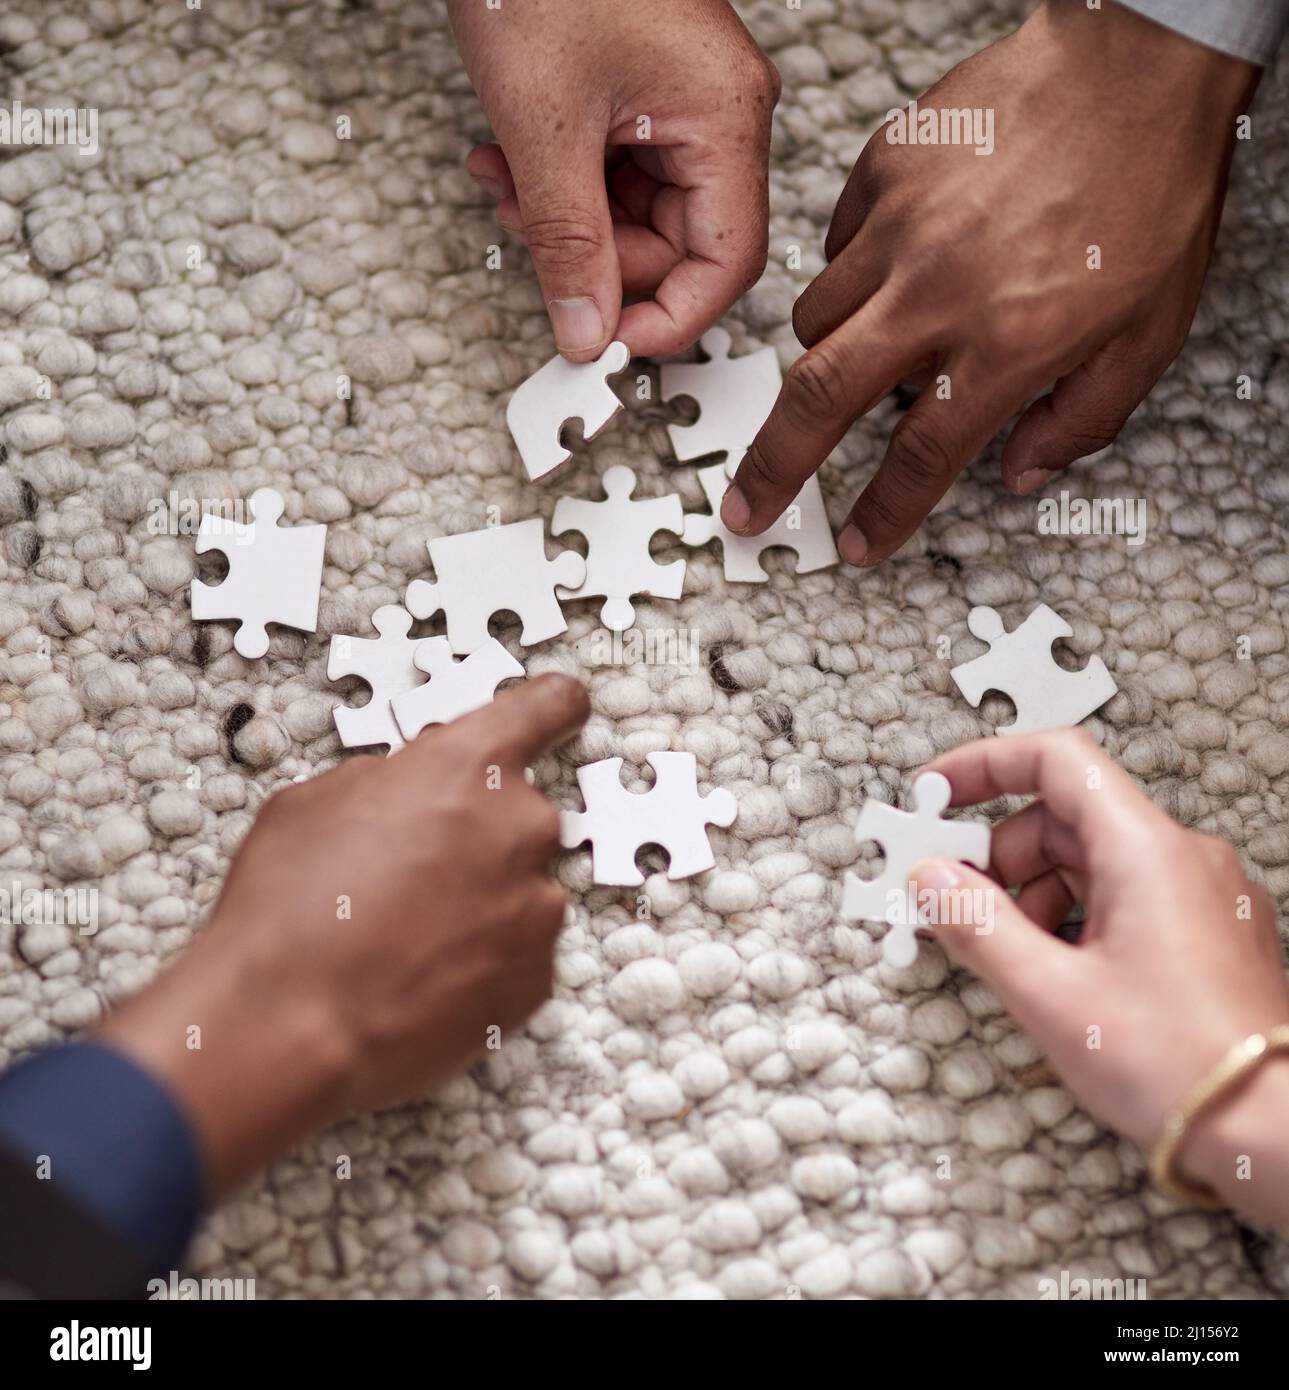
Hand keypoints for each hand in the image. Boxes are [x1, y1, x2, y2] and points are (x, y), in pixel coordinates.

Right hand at [95, 675, 589, 1197]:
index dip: (551, 708)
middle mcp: (521, 827)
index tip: (558, 712)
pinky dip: (482, 962)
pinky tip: (421, 975)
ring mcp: (537, 906)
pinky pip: (519, 954)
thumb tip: (406, 789)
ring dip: (480, 903)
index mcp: (471, 765)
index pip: (548, 706)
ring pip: (520, 888)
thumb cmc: (289, 910)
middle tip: (411, 871)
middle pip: (521, 814)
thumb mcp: (316, 800)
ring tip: (404, 935)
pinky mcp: (536, 978)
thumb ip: (387, 780)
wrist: (287, 1024)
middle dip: (477, 836)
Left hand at [448, 0, 778, 359]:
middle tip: (530, 233)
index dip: (666, 316)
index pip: (727, 262)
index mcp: (724, 116)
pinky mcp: (645, 96)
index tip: (606, 341)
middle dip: (592, 254)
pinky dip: (558, 181)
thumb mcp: (543, 126)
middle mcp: (718, 113)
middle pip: (676, 243)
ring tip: (505, 179)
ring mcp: (682, 104)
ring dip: (562, 218)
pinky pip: (612, 175)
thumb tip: (586, 330)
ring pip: (634, 215)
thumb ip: (569, 244)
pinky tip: (510, 159)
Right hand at [725, 0, 1259, 563]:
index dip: (883, 514)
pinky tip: (888, 273)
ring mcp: (901, 228)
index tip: (857, 542)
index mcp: (1006, 344)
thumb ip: (1083, 417)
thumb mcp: (1150, 333)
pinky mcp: (885, 171)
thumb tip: (1021, 471)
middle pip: (823, 399)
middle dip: (775, 466)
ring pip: (815, 322)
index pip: (921, 457)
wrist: (1139, 64)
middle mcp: (938, 292)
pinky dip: (849, 278)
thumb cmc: (1153, 189)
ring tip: (855, 360)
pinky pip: (835, 247)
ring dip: (821, 360)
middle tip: (747, 505)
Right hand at [910, 730, 1288, 1223]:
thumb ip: (976, 924)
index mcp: (1146, 850)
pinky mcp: (1208, 931)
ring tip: (1006, 953)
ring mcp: (1201, 893)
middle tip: (952, 898)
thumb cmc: (1180, 1067)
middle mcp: (1182, 856)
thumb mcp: (1050, 995)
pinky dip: (1075, 916)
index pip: (1056, 760)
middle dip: (999, 852)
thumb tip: (931, 878)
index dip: (985, 765)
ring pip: (1093, 859)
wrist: (1274, 1137)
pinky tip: (1055, 972)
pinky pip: (1125, 895)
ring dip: (1034, 892)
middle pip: (1066, 815)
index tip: (938, 792)